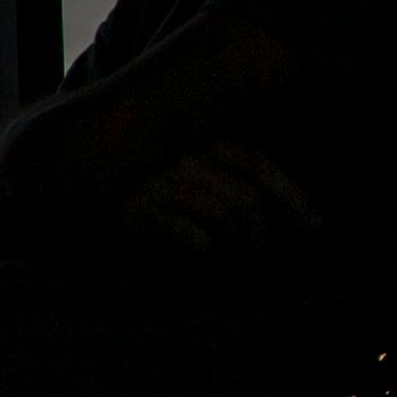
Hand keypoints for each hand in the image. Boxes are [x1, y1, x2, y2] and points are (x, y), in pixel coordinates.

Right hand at [111, 140, 317, 263]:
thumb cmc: (154, 183)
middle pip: (248, 200)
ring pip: (223, 217)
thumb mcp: (198, 171)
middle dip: (261, 234)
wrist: (85, 180)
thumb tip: (296, 216)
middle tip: (255, 251)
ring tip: (227, 254)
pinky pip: (182, 230)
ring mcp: (162, 183)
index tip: (311, 226)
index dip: (290, 197)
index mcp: (206, 143)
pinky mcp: (138, 210)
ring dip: (235, 245)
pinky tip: (203, 251)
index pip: (260, 166)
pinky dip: (201, 245)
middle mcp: (187, 158)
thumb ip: (239, 183)